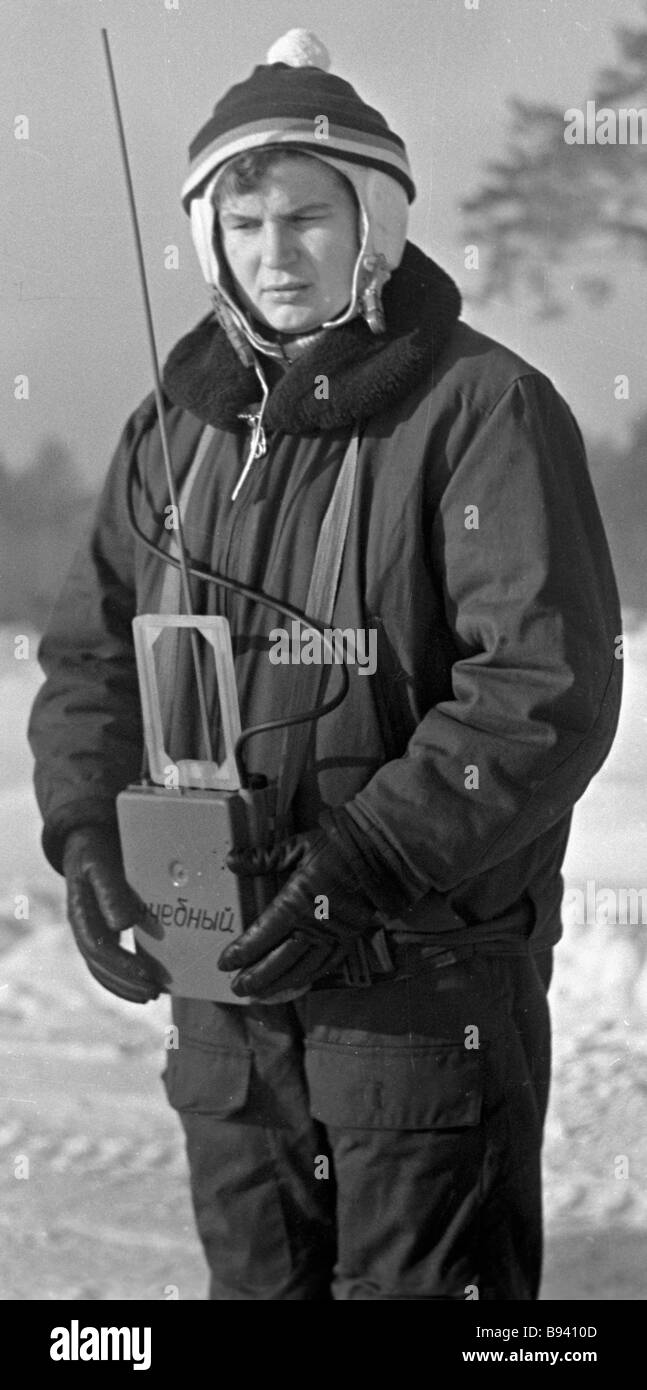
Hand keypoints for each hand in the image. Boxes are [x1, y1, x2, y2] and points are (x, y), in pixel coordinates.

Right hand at [62, 825, 160, 1003]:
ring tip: (151, 994)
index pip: (98, 948)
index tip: (148, 975)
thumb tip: (123, 924)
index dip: (123, 966)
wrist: (87, 838)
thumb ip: (110, 891)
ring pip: (101, 969)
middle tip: (155, 991)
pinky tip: (141, 983)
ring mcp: (89, 930)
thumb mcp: (101, 863)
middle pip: (99, 965)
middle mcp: (81, 926)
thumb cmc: (96, 849)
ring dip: (124, 985)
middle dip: (127, 982)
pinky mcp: (100, 929)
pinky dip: (123, 976)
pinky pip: (107, 961)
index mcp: (79, 912)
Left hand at [218, 828, 381, 999]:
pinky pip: (325, 966)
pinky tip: (293, 985)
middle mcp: (315, 925)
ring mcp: (334, 936)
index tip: (224, 963)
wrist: (380, 854)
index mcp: (298, 900)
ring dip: (278, 983)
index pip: (263, 934)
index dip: (242, 952)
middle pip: (280, 960)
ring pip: (302, 968)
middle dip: (256, 976)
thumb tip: (231, 860)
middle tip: (237, 988)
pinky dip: (307, 978)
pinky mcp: (349, 939)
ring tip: (258, 993)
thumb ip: (263, 858)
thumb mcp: (297, 846)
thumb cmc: (337, 847)